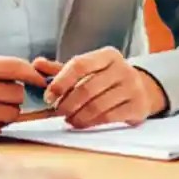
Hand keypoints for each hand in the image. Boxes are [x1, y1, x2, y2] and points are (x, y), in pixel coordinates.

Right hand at [0, 57, 48, 140]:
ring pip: (13, 113)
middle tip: (1, 97)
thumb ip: (3, 70)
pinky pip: (1, 128)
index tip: (42, 81)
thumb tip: (40, 77)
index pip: (15, 67)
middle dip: (15, 97)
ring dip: (8, 112)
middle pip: (18, 93)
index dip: (33, 74)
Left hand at [34, 47, 167, 128]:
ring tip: (68, 119)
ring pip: (97, 105)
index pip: (80, 64)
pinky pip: (108, 117)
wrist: (143, 89)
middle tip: (56, 112)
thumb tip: (35, 64)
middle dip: (67, 103)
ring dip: (77, 116)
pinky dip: (90, 123)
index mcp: (108, 55)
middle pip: (87, 88)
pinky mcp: (138, 107)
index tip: (48, 96)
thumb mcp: (88, 70)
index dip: (60, 81)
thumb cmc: (107, 79)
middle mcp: (123, 68)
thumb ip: (61, 69)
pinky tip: (81, 124)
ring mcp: (133, 88)